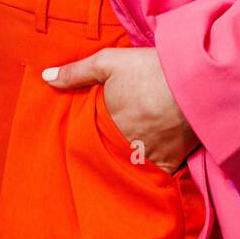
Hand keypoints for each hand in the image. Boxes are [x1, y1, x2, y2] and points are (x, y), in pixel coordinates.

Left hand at [41, 47, 200, 174]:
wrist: (194, 80)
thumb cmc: (149, 69)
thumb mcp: (109, 62)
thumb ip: (77, 72)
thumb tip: (45, 77)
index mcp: (106, 124)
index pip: (87, 139)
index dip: (86, 138)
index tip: (85, 137)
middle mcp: (124, 146)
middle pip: (108, 155)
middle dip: (105, 154)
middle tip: (106, 149)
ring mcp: (147, 157)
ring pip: (129, 167)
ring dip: (126, 164)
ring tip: (124, 160)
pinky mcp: (170, 162)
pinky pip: (155, 176)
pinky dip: (150, 174)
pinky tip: (147, 167)